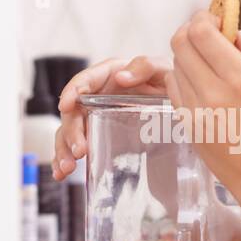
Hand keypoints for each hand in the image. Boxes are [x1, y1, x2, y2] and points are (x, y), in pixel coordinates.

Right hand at [52, 55, 170, 180]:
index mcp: (108, 76)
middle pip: (74, 113)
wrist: (179, 104)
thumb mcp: (162, 70)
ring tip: (66, 169)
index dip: (71, 92)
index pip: (84, 82)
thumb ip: (145, 67)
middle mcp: (95, 96)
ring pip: (69, 132)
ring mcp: (94, 117)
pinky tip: (61, 173)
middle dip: (71, 133)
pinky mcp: (97, 135)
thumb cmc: (168, 83)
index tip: (65, 106)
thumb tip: (121, 77)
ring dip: (64, 150)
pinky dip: (65, 160)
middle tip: (79, 151)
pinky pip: (77, 145)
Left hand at [168, 10, 240, 205]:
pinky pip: (174, 90)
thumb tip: (238, 34)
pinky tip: (205, 85)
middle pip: (179, 43)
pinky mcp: (186, 126)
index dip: (205, 18)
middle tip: (210, 36)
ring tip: (211, 64)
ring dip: (189, 56)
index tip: (217, 21)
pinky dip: (185, 79)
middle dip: (192, 31)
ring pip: (174, 65)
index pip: (200, 32)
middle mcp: (212, 95)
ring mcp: (195, 113)